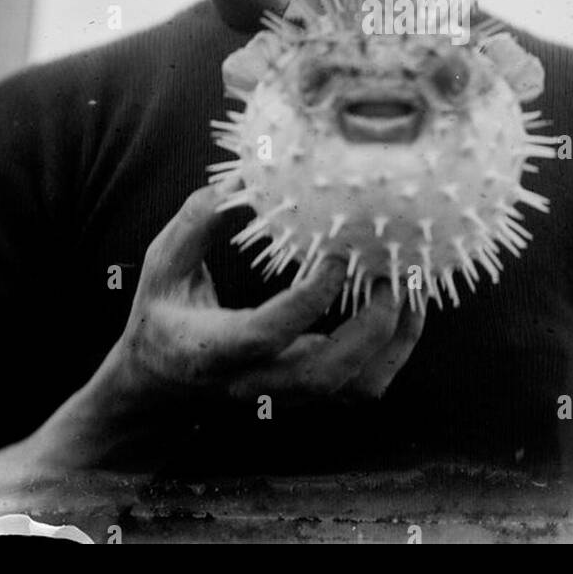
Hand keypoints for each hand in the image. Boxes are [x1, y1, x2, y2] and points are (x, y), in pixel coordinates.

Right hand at [115, 184, 425, 404]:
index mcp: (210, 350)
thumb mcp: (162, 264)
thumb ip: (198, 222)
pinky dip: (396, 350)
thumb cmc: (164, 312)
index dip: (307, 300)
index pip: (265, 335)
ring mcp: (287, 395)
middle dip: (368, 327)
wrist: (160, 383)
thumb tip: (241, 178)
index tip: (337, 256)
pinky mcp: (311, 395)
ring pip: (354, 388)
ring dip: (393, 340)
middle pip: (323, 374)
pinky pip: (366, 386)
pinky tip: (409, 304)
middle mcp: (253, 383)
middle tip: (393, 272)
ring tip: (413, 283)